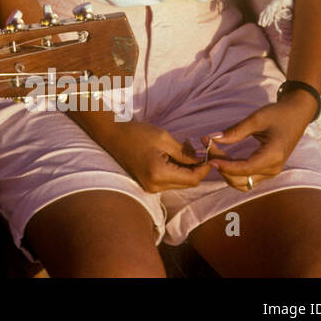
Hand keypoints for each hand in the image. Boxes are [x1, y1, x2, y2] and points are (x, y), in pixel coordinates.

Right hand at [95, 120, 211, 192]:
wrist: (112, 135)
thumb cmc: (137, 133)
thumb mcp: (164, 139)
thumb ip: (185, 153)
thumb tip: (203, 160)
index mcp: (159, 174)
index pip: (192, 179)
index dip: (204, 168)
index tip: (208, 155)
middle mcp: (155, 186)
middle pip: (187, 184)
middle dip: (195, 169)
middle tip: (195, 149)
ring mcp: (150, 187)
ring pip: (179, 183)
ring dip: (186, 170)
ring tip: (183, 150)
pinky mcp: (147, 185)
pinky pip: (169, 182)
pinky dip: (176, 171)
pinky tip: (172, 157)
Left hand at [207, 92, 315, 191]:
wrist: (297, 114)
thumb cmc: (278, 114)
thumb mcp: (256, 119)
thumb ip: (235, 131)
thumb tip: (213, 138)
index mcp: (273, 156)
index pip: (245, 169)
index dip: (225, 166)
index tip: (209, 159)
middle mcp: (273, 168)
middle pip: (242, 180)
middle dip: (222, 167)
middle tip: (208, 147)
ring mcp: (271, 171)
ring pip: (243, 182)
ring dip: (226, 171)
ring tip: (214, 153)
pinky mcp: (267, 169)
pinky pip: (247, 177)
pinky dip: (233, 171)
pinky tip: (223, 158)